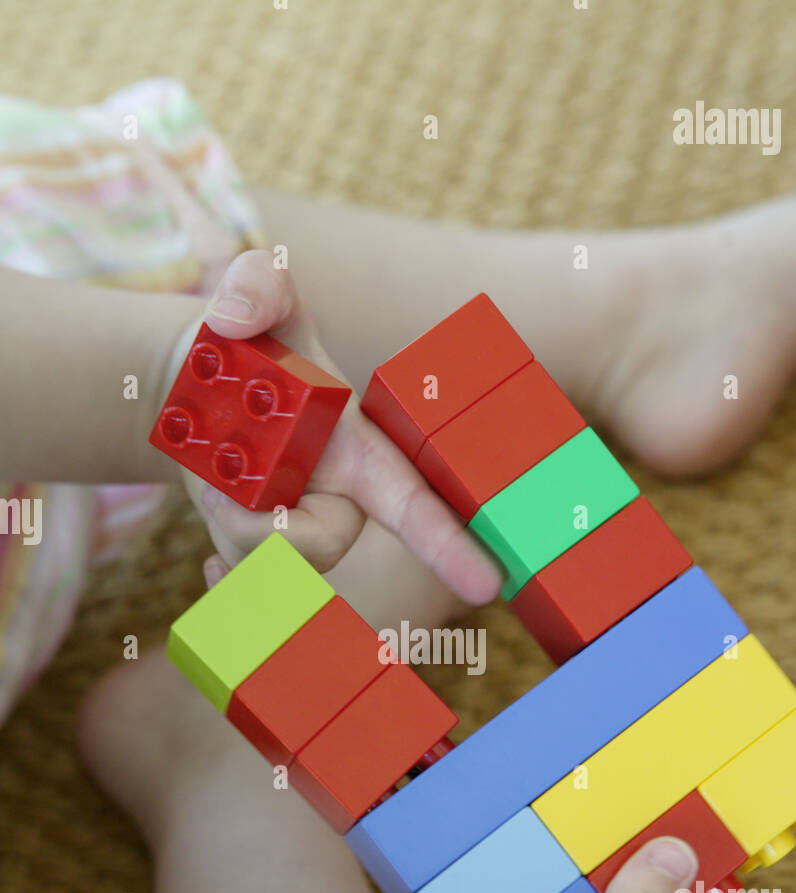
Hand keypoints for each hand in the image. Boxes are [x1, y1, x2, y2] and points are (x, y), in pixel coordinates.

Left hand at [170, 250, 501, 604]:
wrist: (197, 391)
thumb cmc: (249, 347)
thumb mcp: (258, 299)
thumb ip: (259, 285)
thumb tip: (236, 319)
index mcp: (364, 457)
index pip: (416, 506)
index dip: (450, 545)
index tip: (487, 582)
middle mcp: (344, 508)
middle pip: (314, 549)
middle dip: (252, 513)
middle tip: (222, 462)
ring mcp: (304, 543)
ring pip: (265, 568)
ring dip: (222, 520)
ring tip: (217, 472)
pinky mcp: (263, 566)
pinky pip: (244, 593)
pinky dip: (223, 580)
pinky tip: (210, 561)